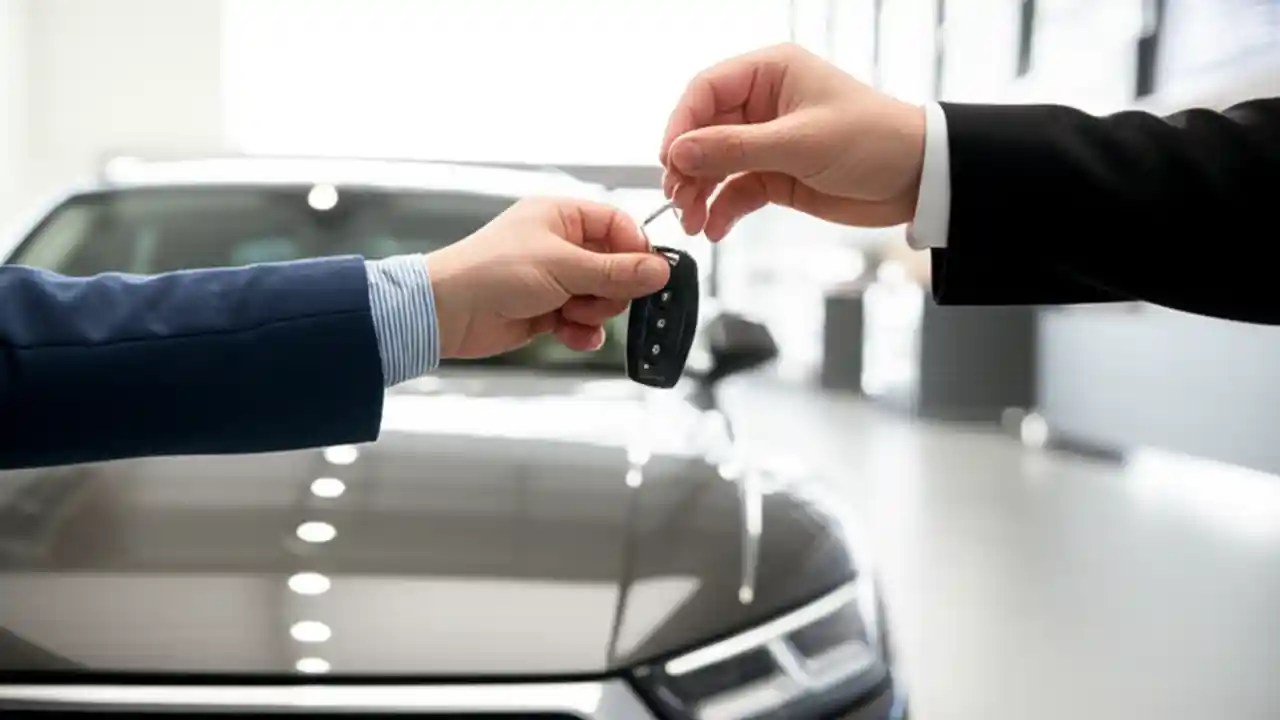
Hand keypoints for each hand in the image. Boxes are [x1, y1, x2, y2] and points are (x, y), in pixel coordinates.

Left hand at [425, 198, 670, 358]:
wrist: (447, 312)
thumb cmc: (492, 273)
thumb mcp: (563, 267)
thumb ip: (616, 271)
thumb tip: (660, 270)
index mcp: (562, 216)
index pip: (618, 225)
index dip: (636, 250)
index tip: (647, 275)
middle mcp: (559, 244)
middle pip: (615, 266)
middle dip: (611, 289)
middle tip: (594, 298)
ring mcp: (553, 278)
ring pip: (600, 297)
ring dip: (594, 312)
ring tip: (570, 315)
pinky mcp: (546, 310)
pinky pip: (582, 321)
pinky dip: (581, 331)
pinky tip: (570, 335)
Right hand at [660, 43, 926, 239]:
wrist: (919, 179)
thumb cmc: (873, 140)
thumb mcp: (801, 143)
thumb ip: (736, 148)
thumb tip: (679, 153)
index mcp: (770, 73)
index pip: (706, 90)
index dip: (681, 125)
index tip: (669, 161)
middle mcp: (763, 103)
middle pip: (704, 131)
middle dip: (688, 167)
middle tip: (679, 199)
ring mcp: (767, 140)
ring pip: (715, 165)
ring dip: (700, 193)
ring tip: (694, 221)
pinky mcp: (776, 174)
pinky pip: (736, 190)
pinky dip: (723, 210)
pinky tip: (716, 228)